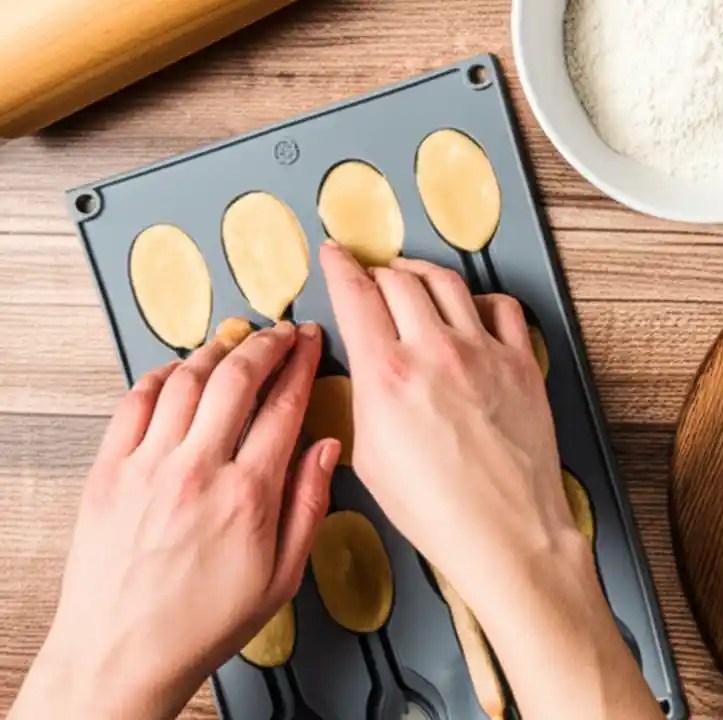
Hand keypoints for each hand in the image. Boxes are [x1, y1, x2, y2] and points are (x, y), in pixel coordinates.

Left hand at [11, 322, 337, 719]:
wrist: (122, 653)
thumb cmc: (203, 623)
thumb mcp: (283, 576)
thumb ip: (309, 505)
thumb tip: (329, 448)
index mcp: (248, 495)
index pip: (283, 405)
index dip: (301, 364)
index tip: (309, 342)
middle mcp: (196, 470)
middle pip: (236, 378)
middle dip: (265, 344)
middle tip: (280, 331)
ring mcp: (146, 467)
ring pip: (184, 380)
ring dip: (216, 351)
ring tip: (235, 341)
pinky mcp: (108, 472)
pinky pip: (134, 402)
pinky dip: (160, 375)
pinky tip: (178, 371)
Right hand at [318, 243, 659, 717]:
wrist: (504, 532)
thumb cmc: (436, 511)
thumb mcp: (370, 456)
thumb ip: (365, 397)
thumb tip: (367, 366)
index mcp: (387, 374)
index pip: (356, 295)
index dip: (339, 267)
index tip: (334, 255)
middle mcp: (435, 351)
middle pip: (399, 280)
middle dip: (378, 271)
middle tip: (371, 275)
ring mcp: (484, 353)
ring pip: (449, 283)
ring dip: (423, 274)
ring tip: (413, 279)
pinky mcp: (521, 364)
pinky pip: (502, 307)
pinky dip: (479, 299)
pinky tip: (471, 309)